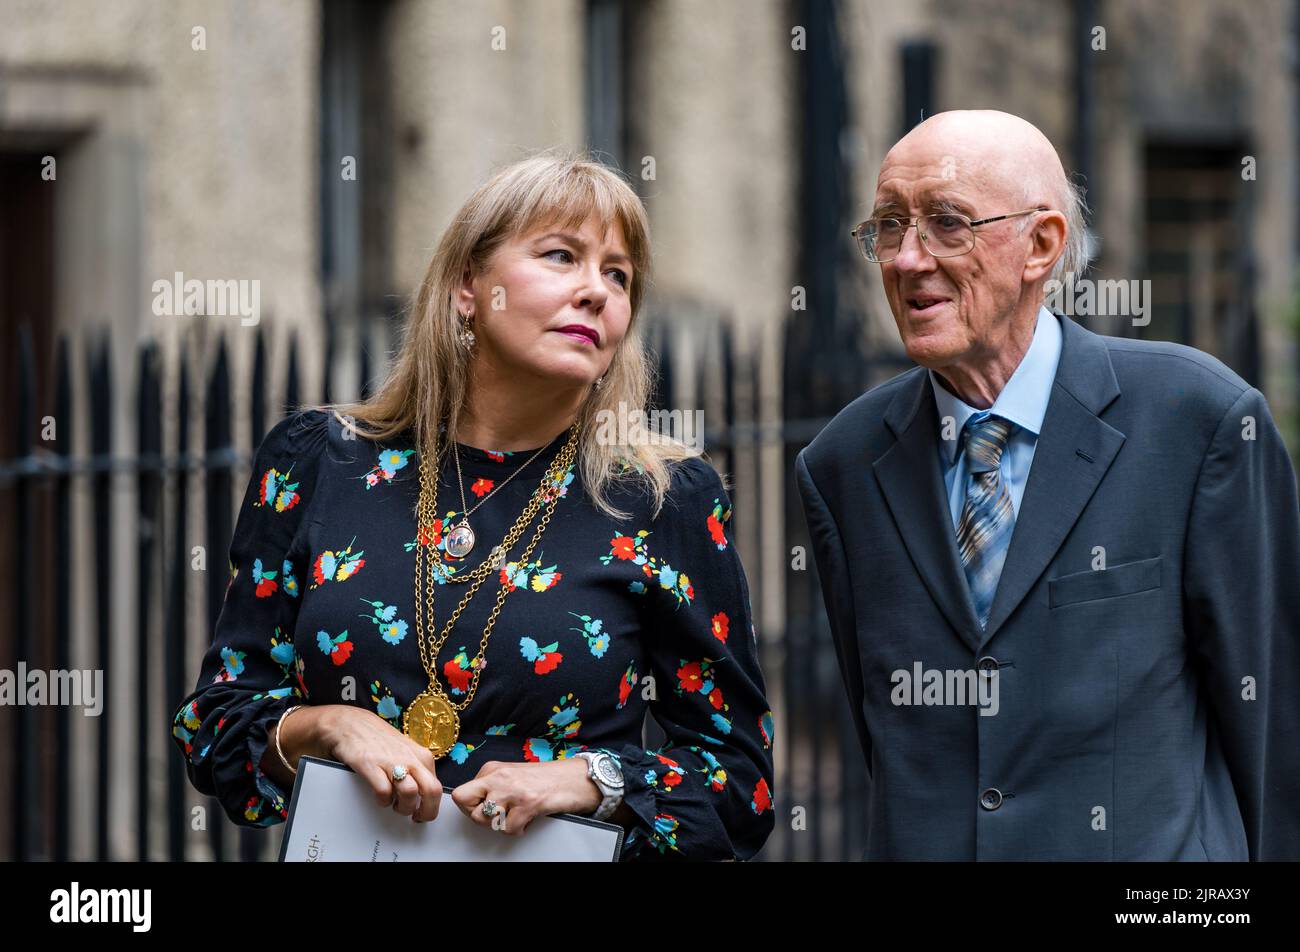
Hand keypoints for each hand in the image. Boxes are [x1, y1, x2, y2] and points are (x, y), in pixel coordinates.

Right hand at [299, 705, 443, 822]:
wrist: (350, 723)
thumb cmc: (378, 739)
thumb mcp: (406, 751)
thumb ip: (417, 769)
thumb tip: (425, 794)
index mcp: (421, 756)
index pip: (437, 787)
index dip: (432, 806)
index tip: (424, 813)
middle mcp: (410, 758)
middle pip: (431, 791)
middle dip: (425, 811)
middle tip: (415, 817)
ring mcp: (391, 761)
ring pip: (410, 793)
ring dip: (402, 807)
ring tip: (394, 805)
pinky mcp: (371, 765)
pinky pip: (384, 793)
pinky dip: (382, 801)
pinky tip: (380, 797)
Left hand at [450, 758, 601, 835]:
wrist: (574, 778)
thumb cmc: (544, 779)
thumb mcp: (511, 776)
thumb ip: (490, 786)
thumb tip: (471, 805)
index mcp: (492, 768)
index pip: (461, 793)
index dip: (469, 808)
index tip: (483, 810)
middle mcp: (499, 776)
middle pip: (466, 804)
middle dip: (480, 817)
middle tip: (498, 817)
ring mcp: (513, 789)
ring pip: (486, 819)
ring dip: (501, 825)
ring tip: (515, 817)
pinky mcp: (528, 803)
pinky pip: (509, 829)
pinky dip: (519, 830)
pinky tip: (528, 819)